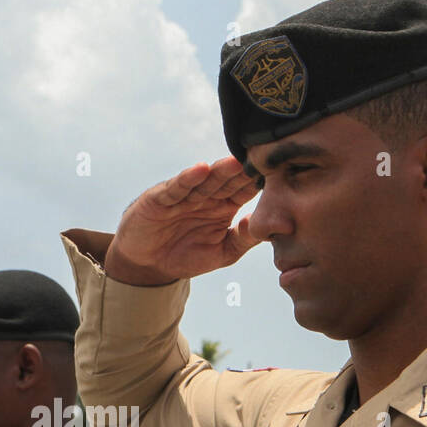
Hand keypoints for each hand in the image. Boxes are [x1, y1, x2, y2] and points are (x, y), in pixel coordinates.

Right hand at [105, 157, 260, 285]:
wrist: (147, 265)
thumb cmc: (185, 256)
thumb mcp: (222, 253)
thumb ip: (243, 238)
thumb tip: (265, 224)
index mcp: (224, 206)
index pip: (245, 190)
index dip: (259, 183)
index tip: (279, 176)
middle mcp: (206, 196)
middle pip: (228, 180)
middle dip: (243, 172)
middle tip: (261, 161)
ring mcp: (184, 195)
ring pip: (205, 180)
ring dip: (220, 171)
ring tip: (235, 162)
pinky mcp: (161, 197)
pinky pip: (176, 187)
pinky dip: (187, 178)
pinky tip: (200, 170)